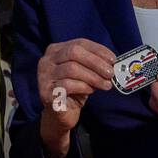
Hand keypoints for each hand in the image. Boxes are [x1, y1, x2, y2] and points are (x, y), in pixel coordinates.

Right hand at [37, 39, 113, 157]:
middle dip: (96, 62)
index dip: (98, 50)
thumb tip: (112, 62)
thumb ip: (93, 64)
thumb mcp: (85, 72)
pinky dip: (84, 87)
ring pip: (72, 68)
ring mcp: (44, 76)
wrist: (60, 114)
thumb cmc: (74, 90)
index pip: (79, 43)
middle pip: (74, 52)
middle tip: (110, 72)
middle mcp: (46, 60)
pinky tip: (91, 91)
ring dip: (93, 77)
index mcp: (56, 50)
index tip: (113, 60)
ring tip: (106, 85)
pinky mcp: (46, 92)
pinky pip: (67, 85)